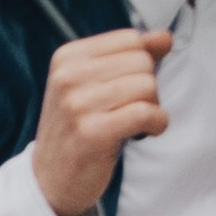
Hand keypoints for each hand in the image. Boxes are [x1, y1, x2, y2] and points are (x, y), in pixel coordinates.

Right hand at [31, 26, 172, 215]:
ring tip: (135, 124)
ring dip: (153, 108)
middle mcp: (68, 76)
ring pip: (147, 86)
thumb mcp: (96, 85)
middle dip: (149, 87)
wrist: (50, 179)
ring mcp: (78, 104)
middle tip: (132, 110)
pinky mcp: (92, 132)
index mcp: (68, 57)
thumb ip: (131, 56)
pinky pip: (146, 113)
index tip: (129, 89)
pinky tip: (143, 134)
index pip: (130, 39)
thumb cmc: (79, 128)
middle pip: (142, 62)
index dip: (142, 65)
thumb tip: (165, 36)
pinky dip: (156, 124)